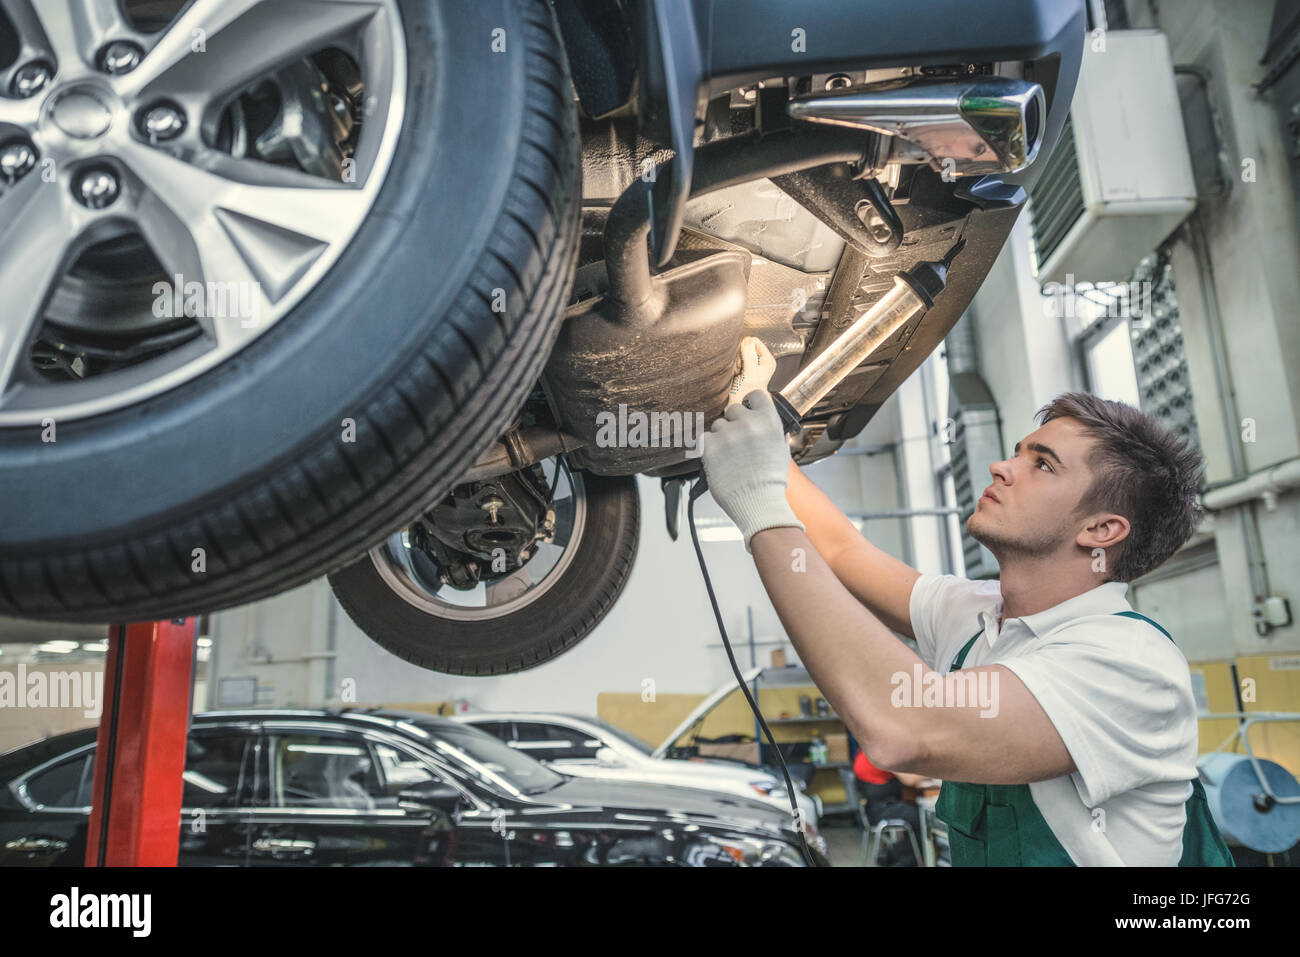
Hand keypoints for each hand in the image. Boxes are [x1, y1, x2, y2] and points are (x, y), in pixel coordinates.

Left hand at [701, 388, 802, 550]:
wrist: (758, 503)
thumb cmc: (771, 482)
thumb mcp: (782, 453)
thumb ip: (776, 436)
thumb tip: (775, 428)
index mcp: (769, 421)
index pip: (756, 394)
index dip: (750, 402)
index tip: (747, 411)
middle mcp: (748, 423)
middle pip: (733, 410)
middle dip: (734, 423)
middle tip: (738, 443)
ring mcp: (728, 434)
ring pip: (718, 425)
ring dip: (721, 437)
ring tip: (730, 457)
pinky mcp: (711, 447)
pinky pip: (705, 438)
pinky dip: (709, 448)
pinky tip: (719, 461)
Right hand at [726, 337, 776, 407]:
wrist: (740, 406)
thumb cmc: (747, 394)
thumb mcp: (750, 373)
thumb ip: (750, 355)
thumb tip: (748, 340)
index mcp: (768, 360)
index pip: (753, 341)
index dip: (745, 350)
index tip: (745, 364)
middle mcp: (761, 361)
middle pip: (745, 346)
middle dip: (739, 357)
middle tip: (741, 371)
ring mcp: (752, 364)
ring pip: (738, 352)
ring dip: (735, 363)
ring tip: (738, 374)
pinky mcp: (743, 368)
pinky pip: (734, 360)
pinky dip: (732, 367)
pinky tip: (735, 375)